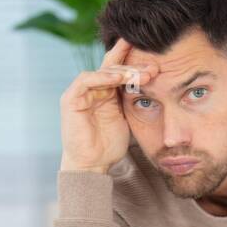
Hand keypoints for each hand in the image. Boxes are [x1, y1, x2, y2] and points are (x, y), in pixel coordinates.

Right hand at [59, 38, 157, 173]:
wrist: (91, 166)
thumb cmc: (108, 148)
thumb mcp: (126, 119)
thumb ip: (131, 100)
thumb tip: (151, 83)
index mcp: (106, 93)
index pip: (119, 70)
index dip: (134, 62)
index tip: (155, 60)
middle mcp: (94, 89)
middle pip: (113, 67)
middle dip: (133, 66)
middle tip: (153, 66)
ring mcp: (81, 92)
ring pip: (102, 72)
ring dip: (122, 72)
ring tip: (140, 75)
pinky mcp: (71, 98)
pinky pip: (87, 80)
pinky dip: (102, 77)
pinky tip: (117, 78)